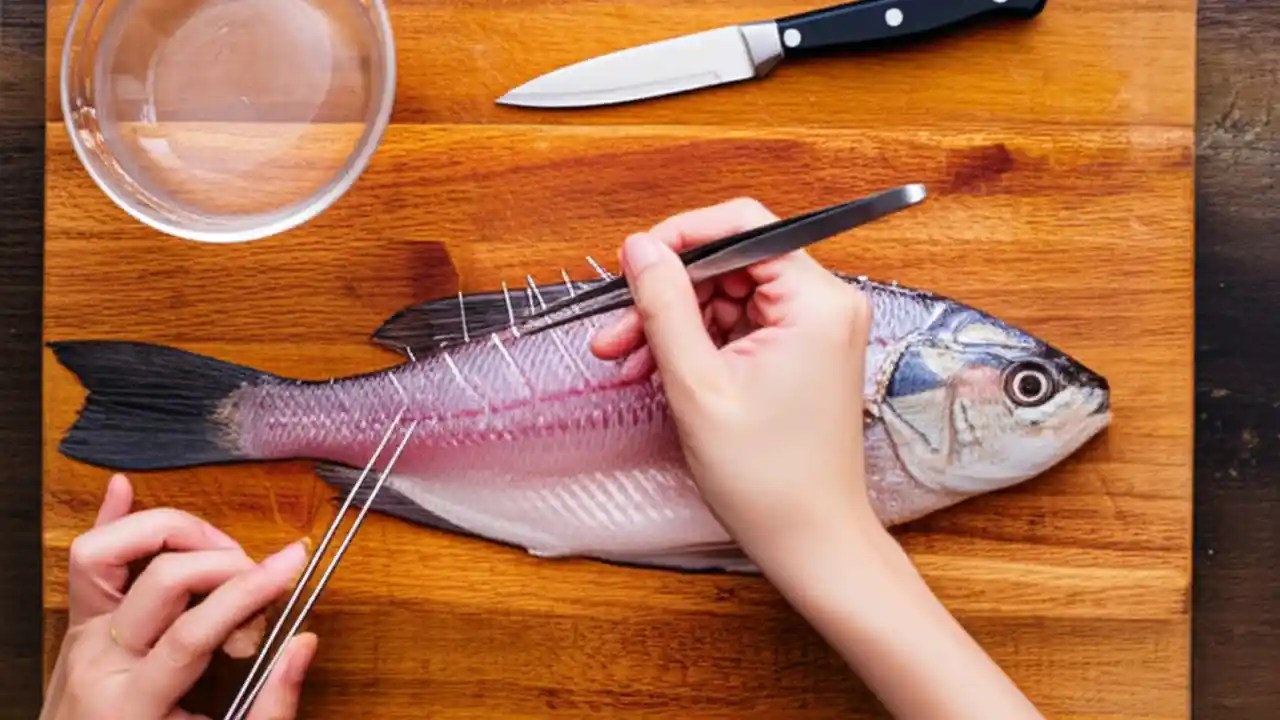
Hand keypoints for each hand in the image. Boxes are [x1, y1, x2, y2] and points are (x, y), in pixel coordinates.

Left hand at [41, 474, 316, 719]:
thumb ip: (268, 707)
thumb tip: (302, 644)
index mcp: (131, 703)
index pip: (194, 629)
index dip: (248, 592)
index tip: (291, 565)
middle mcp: (97, 660)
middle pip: (161, 579)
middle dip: (225, 566)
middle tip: (259, 588)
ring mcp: (80, 636)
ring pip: (107, 553)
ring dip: (170, 534)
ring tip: (217, 553)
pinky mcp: (76, 624)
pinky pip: (86, 561)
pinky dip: (108, 519)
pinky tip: (126, 490)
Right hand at [592, 198, 1042, 718]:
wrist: (811, 541)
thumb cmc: (768, 478)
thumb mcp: (697, 385)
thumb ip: (665, 306)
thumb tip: (638, 248)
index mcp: (816, 303)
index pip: (744, 227)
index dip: (681, 237)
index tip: (633, 261)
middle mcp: (827, 305)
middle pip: (731, 264)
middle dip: (667, 293)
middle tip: (614, 328)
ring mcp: (816, 330)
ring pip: (727, 297)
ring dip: (673, 323)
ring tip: (623, 358)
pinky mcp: (802, 354)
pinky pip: (738, 327)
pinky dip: (695, 345)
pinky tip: (653, 370)